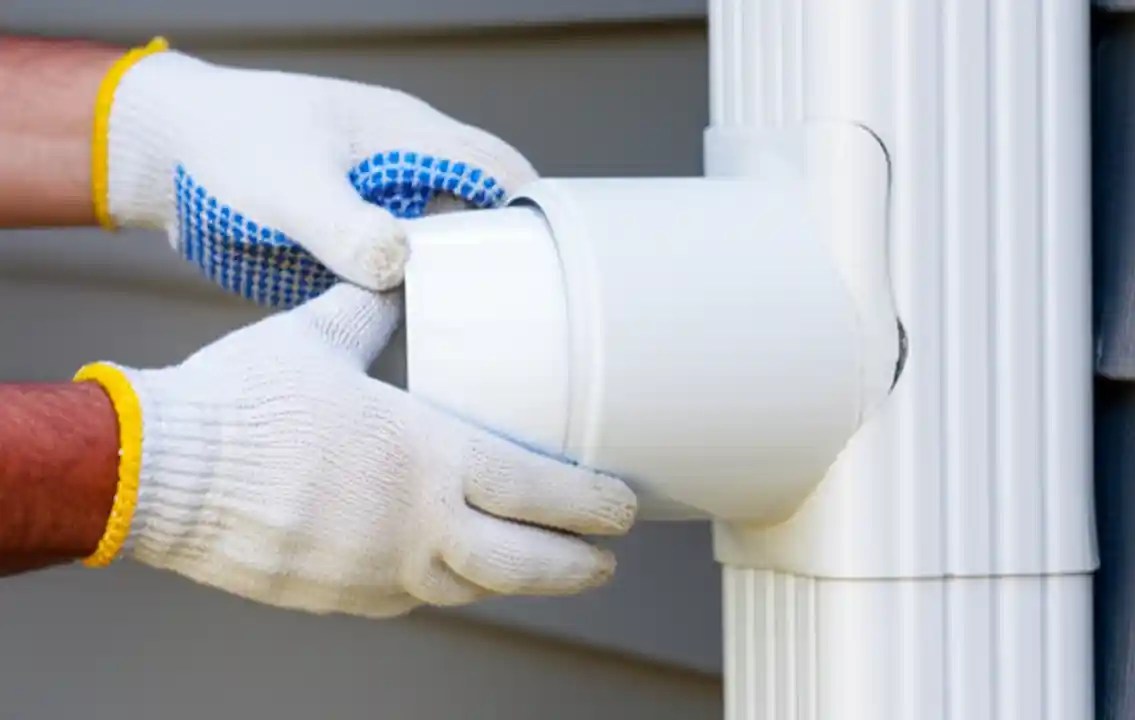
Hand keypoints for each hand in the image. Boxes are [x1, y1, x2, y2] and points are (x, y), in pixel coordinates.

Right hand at [91, 284, 635, 616]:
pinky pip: (415, 596)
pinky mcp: (345, 595)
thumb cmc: (243, 402)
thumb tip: (392, 268)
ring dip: (516, 579)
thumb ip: (372, 307)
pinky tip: (451, 569)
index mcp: (429, 456)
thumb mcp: (321, 335)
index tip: (623, 508)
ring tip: (540, 566)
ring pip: (474, 587)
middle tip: (607, 560)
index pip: (540, 491)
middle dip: (579, 564)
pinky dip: (447, 583)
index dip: (593, 505)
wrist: (160, 470)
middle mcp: (419, 524)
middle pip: (526, 563)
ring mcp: (382, 568)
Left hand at [102, 42, 536, 306]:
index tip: (552, 270)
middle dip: (508, 261)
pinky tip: (427, 343)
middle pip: (484, 217)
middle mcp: (406, 175)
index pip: (498, 170)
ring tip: (486, 345)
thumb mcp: (286, 186)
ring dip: (464, 289)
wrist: (164, 156)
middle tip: (524, 322)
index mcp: (406, 138)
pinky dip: (422, 302)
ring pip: (448, 251)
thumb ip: (344, 224)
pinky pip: (406, 275)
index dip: (531, 215)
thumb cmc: (226, 144)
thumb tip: (402, 265)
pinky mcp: (355, 244)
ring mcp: (381, 211)